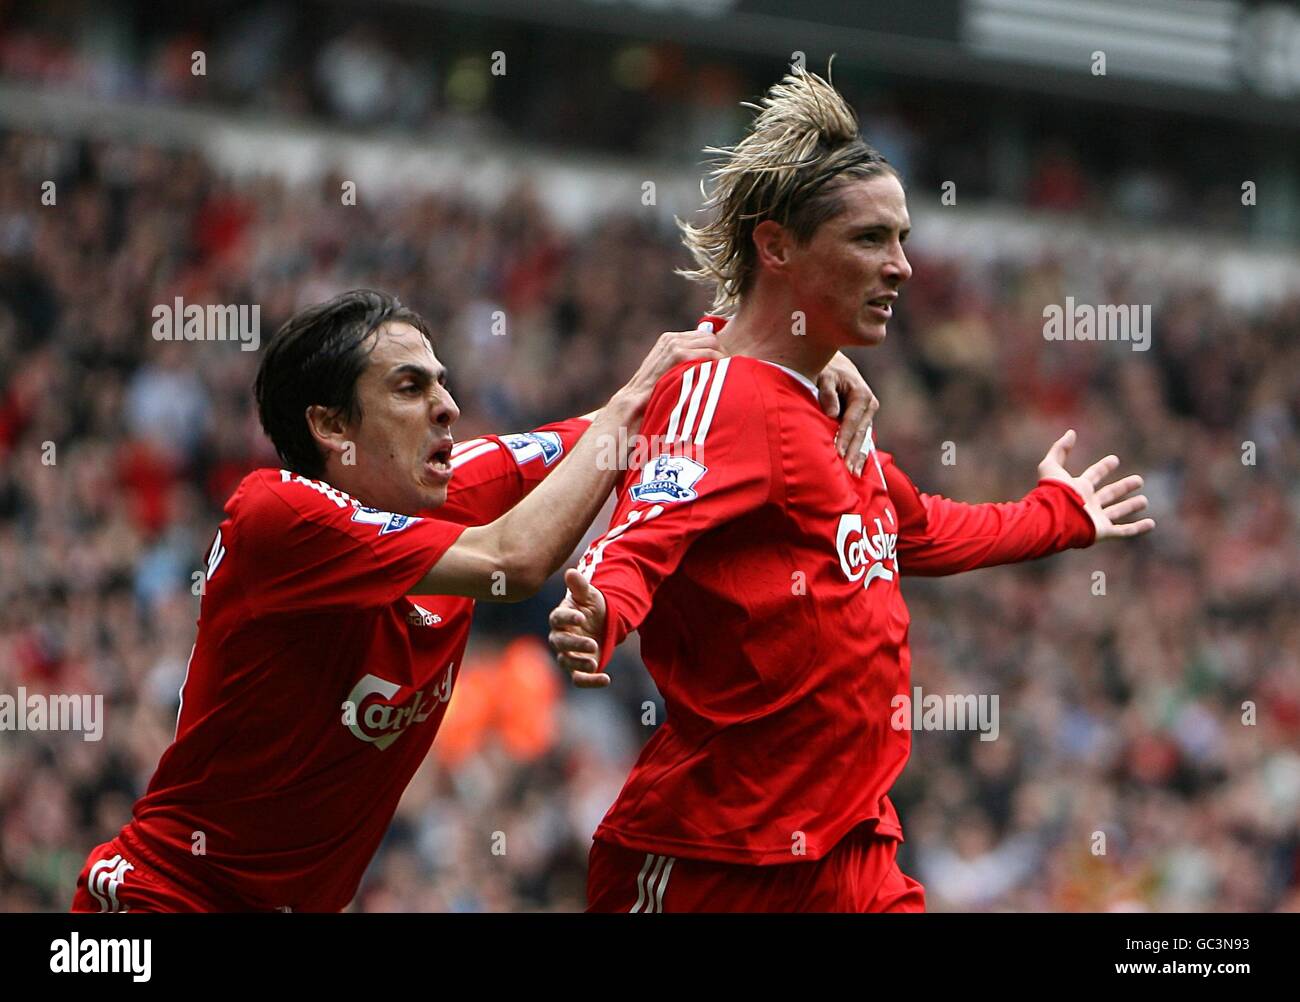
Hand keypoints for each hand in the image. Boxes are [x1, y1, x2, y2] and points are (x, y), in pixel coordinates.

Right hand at [548, 568, 610, 687]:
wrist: (600, 623)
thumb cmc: (590, 607)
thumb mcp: (588, 595)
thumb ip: (580, 586)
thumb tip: (571, 571)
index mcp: (560, 617)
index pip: (558, 618)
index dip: (568, 617)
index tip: (580, 616)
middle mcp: (560, 638)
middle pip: (561, 643)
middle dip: (576, 644)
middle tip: (593, 643)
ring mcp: (568, 654)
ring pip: (567, 662)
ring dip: (579, 664)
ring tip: (594, 663)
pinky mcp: (578, 668)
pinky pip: (579, 679)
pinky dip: (590, 682)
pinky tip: (606, 679)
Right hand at [612, 322, 722, 420]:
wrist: (634, 402)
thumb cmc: (653, 395)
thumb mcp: (668, 374)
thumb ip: (684, 365)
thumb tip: (709, 365)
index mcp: (670, 340)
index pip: (704, 337)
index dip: (717, 351)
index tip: (726, 368)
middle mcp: (672, 338)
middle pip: (710, 338)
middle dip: (722, 353)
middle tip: (731, 373)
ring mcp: (673, 344)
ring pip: (712, 343)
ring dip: (723, 359)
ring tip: (729, 376)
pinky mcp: (677, 354)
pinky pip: (708, 353)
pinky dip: (718, 363)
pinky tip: (721, 377)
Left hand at [817, 351, 877, 476]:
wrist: (837, 366)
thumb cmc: (827, 371)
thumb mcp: (825, 376)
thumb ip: (827, 392)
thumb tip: (831, 413)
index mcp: (861, 394)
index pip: (851, 421)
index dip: (844, 438)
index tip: (838, 453)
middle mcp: (869, 406)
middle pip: (860, 434)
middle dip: (853, 453)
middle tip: (847, 472)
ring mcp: (868, 416)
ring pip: (863, 440)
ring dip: (859, 458)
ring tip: (853, 475)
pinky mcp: (864, 423)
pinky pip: (862, 441)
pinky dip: (859, 455)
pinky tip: (856, 471)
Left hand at [1037, 429, 1154, 541]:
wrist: (1054, 517)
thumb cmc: (1053, 493)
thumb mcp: (1051, 466)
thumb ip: (1060, 449)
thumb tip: (1071, 432)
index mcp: (1077, 489)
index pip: (1093, 475)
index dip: (1103, 467)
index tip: (1114, 459)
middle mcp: (1088, 504)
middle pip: (1109, 494)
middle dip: (1123, 487)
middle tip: (1139, 480)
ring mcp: (1095, 519)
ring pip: (1117, 512)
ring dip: (1131, 506)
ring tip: (1144, 500)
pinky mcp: (1102, 532)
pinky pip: (1124, 531)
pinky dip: (1138, 528)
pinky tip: (1151, 523)